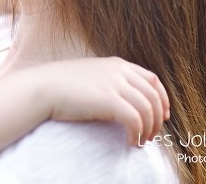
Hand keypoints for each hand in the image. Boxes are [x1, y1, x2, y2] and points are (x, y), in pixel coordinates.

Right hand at [34, 56, 169, 145]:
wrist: (42, 88)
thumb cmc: (61, 85)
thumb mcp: (90, 75)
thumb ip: (108, 81)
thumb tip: (120, 99)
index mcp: (117, 64)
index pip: (152, 79)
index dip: (162, 98)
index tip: (163, 114)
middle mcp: (119, 71)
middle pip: (154, 95)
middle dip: (158, 117)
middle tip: (152, 134)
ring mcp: (114, 84)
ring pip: (148, 109)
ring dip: (149, 128)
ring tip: (142, 140)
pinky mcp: (108, 100)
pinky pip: (135, 119)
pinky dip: (138, 133)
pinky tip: (131, 141)